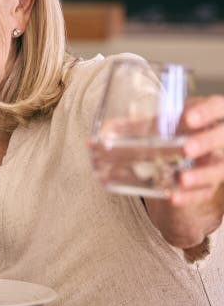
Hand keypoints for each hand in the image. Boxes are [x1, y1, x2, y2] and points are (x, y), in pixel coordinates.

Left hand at [145, 94, 223, 247]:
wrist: (185, 164)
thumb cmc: (173, 136)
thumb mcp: (157, 129)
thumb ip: (131, 129)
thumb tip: (94, 137)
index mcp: (205, 117)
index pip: (216, 107)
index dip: (206, 112)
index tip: (188, 118)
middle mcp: (215, 139)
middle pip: (221, 137)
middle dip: (206, 142)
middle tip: (186, 148)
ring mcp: (214, 163)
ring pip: (217, 169)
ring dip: (200, 174)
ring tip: (182, 179)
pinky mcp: (208, 186)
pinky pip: (203, 192)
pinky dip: (188, 196)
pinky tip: (173, 197)